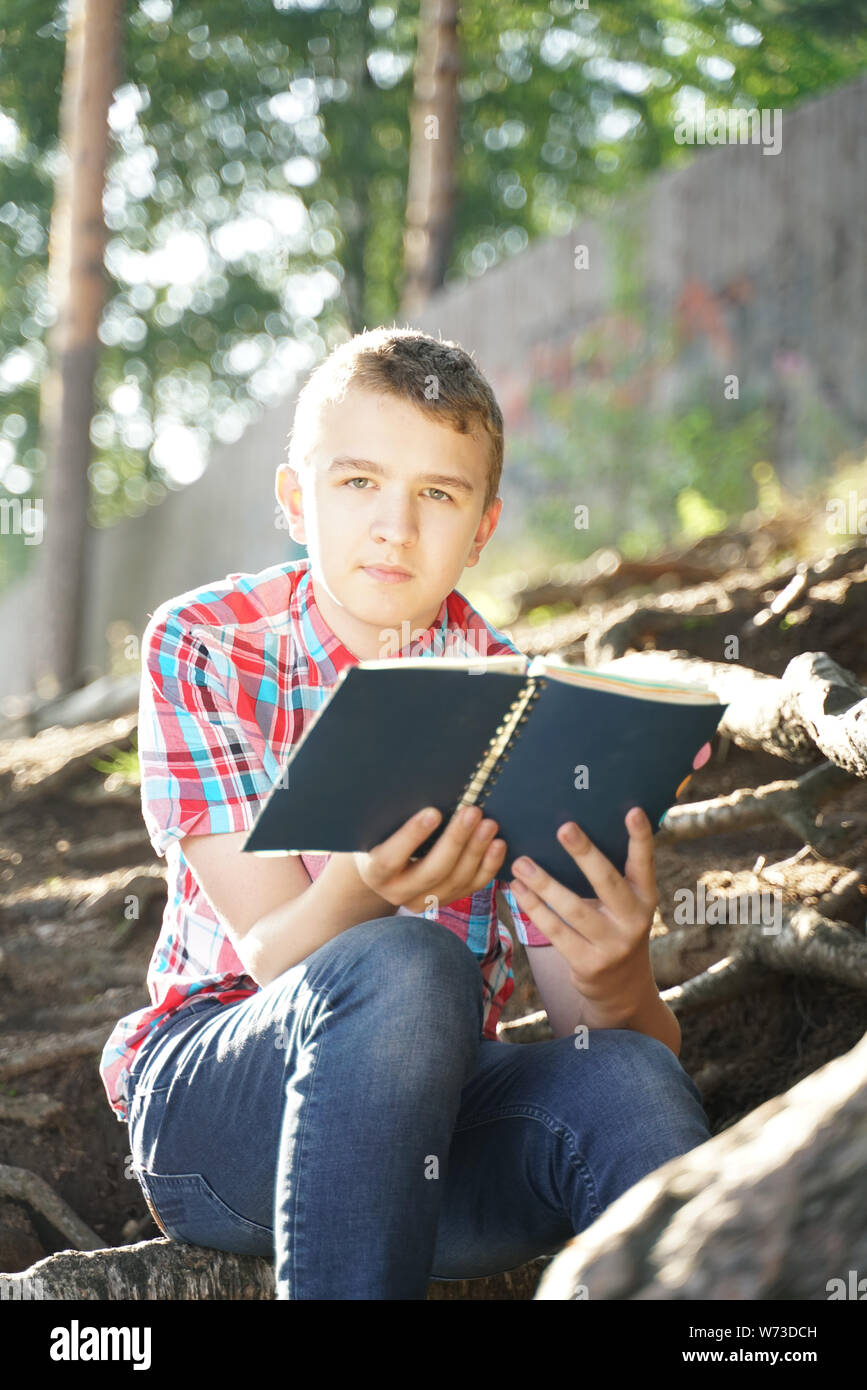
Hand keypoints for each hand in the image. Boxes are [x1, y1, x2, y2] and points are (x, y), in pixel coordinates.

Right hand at [353, 803, 506, 913]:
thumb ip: (396, 817)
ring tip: (489, 824)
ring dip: (476, 851)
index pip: (391, 858)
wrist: (386, 869)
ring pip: (456, 881)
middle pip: (432, 871)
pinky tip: (498, 844)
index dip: (412, 836)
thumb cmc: (382, 836)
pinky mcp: (446, 900)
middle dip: (456, 840)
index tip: (432, 812)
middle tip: (472, 812)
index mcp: (375, 873)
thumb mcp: (380, 828)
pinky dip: (488, 865)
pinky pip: (472, 886)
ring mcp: (424, 901)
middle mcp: (398, 893)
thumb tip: (426, 787)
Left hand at [509, 807, 659, 1027]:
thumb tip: (573, 832)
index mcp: (645, 898)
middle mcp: (633, 920)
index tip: (633, 811)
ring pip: (573, 908)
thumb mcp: (625, 906)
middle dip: (585, 853)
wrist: (622, 989)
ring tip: (521, 862)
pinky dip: (533, 909)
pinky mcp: (588, 963)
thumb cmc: (615, 929)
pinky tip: (517, 890)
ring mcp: (611, 944)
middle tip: (564, 828)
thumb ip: (610, 876)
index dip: (640, 838)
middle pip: (607, 881)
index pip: (644, 863)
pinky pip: (555, 931)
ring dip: (544, 883)